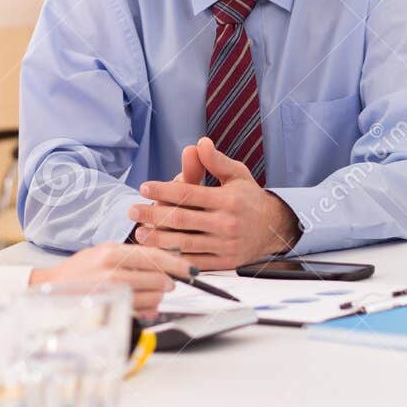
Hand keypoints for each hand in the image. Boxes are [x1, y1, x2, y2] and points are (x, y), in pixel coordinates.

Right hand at [28, 242, 190, 317]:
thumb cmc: (78, 271)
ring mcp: (111, 292)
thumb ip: (132, 256)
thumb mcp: (103, 252)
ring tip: (147, 294)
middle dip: (167, 283)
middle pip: (159, 279)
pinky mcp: (110, 309)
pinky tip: (141, 306)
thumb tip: (163, 262)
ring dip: (157, 299)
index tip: (191, 269)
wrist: (50, 289)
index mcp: (114, 252)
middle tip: (167, 284)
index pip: (155, 256)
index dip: (177, 264)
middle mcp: (113, 271)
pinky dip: (147, 310)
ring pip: (153, 298)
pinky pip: (141, 312)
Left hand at [129, 136, 299, 270]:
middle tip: (132, 211)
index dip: (164, 191)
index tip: (144, 188)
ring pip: (185, 243)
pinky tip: (158, 252)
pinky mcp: (224, 262)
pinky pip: (194, 262)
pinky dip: (174, 259)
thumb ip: (216, 161)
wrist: (273, 228)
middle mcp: (227, 222)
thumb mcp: (237, 174)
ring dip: (158, 239)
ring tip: (139, 233)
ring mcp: (225, 245)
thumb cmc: (249, 198)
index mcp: (228, 199)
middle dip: (153, 215)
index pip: (189, 194)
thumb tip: (199, 143)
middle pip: (182, 219)